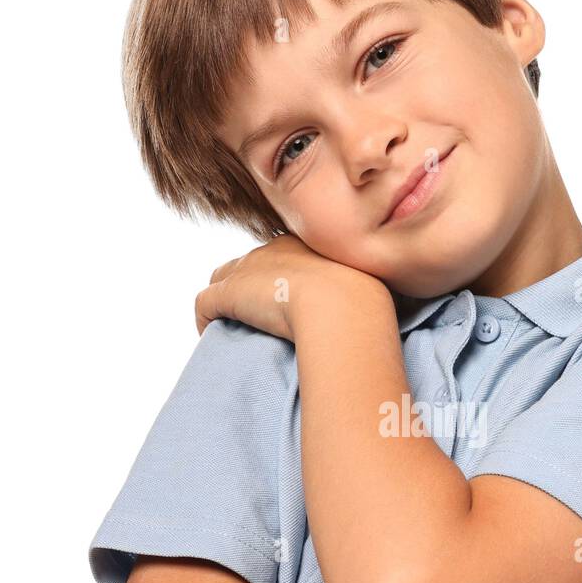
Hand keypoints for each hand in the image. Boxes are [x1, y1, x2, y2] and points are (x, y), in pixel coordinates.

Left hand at [194, 234, 380, 339]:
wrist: (343, 304)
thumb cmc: (368, 303)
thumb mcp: (372, 292)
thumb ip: (368, 299)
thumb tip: (376, 320)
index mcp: (307, 245)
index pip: (283, 257)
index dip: (284, 282)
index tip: (293, 306)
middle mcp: (274, 249)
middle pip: (251, 265)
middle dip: (253, 289)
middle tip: (265, 320)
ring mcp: (249, 269)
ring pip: (224, 280)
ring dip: (228, 303)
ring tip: (237, 331)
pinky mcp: (230, 292)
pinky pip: (205, 303)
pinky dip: (205, 320)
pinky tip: (213, 337)